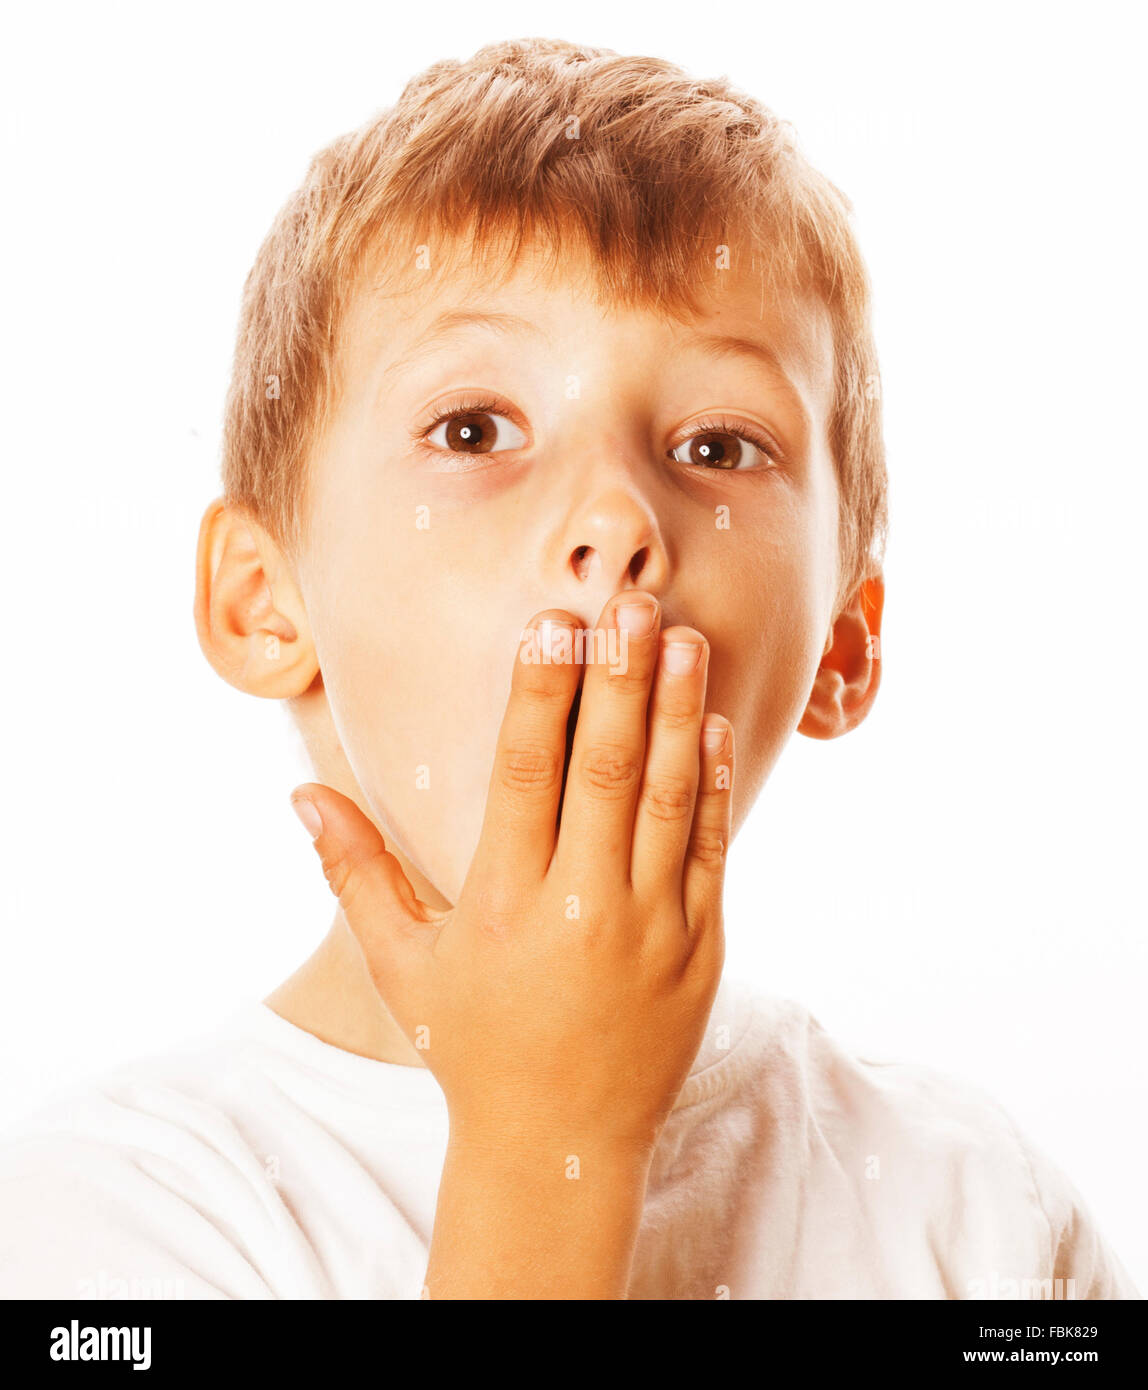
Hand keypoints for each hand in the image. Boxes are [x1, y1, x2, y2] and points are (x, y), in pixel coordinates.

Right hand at [290, 592, 733, 1161]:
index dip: (539, 693)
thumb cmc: (472, 1048)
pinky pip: (710, 850)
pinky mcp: (700, 948)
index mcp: (502, 904)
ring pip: (667, 797)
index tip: (551, 623)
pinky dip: (713, 784)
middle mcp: (580, 908)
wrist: (562, 1146)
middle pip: (604, 770)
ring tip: (682, 637)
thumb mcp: (402, 966)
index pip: (524, 775)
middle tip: (632, 602)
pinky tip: (713, 723)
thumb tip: (302, 793)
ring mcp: (650, 928)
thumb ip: (356, 875)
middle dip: (619, 678)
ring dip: (678, 711)